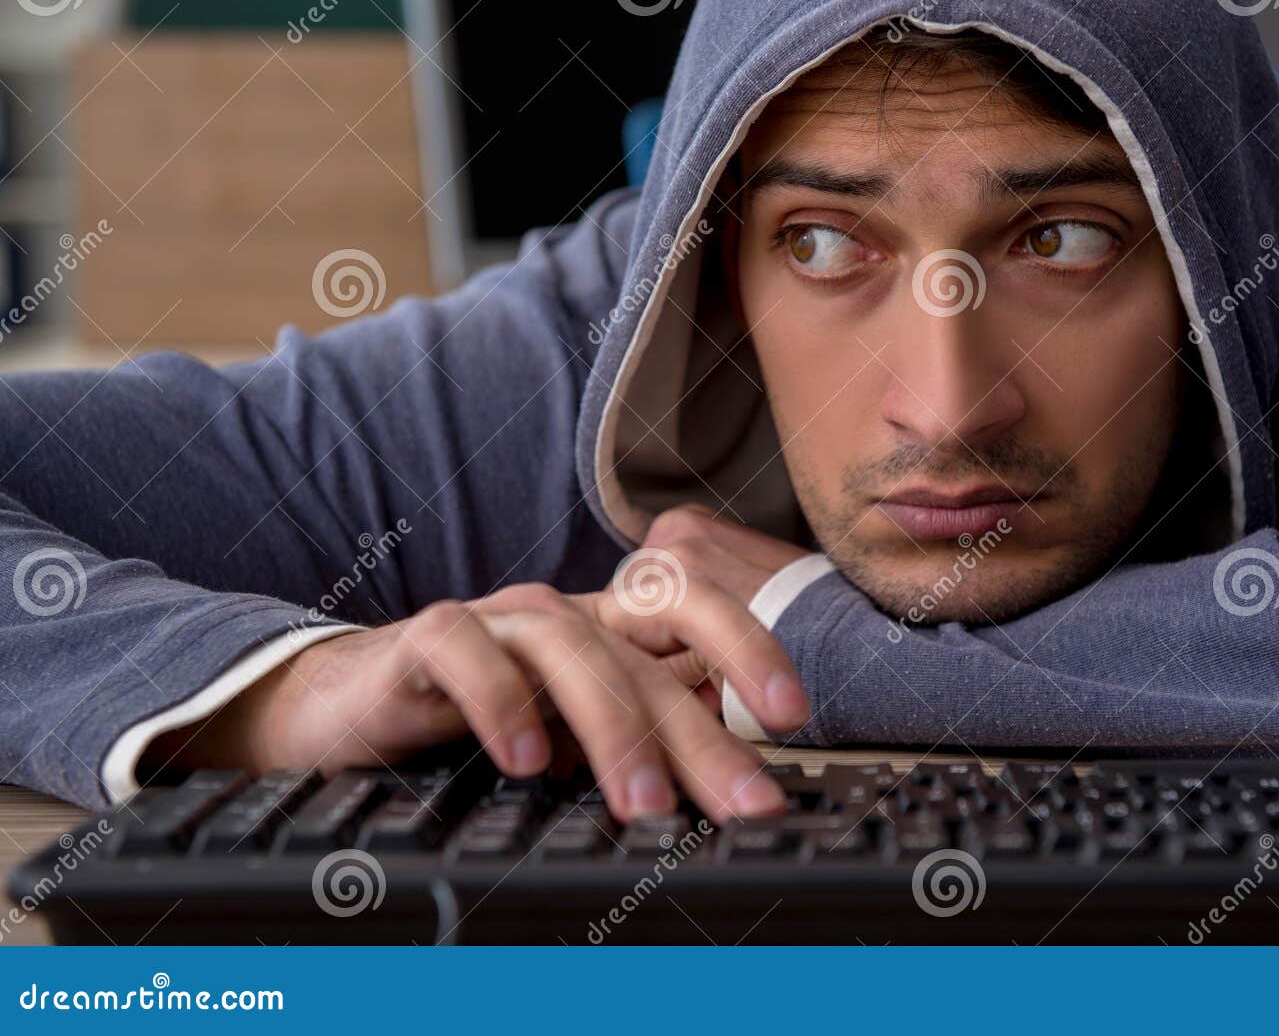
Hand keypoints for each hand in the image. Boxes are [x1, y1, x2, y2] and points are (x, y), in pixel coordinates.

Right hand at [151, 509, 814, 822]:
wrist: (346, 709)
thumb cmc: (475, 726)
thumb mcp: (575, 738)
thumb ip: (646, 744)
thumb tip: (738, 790)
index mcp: (610, 633)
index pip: (695, 614)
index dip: (749, 649)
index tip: (793, 717)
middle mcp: (564, 617)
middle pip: (645, 651)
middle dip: (701, 731)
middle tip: (744, 800)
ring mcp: (496, 622)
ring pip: (569, 648)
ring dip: (612, 727)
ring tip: (641, 803)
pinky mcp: (424, 640)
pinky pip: (466, 652)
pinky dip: (499, 701)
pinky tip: (525, 760)